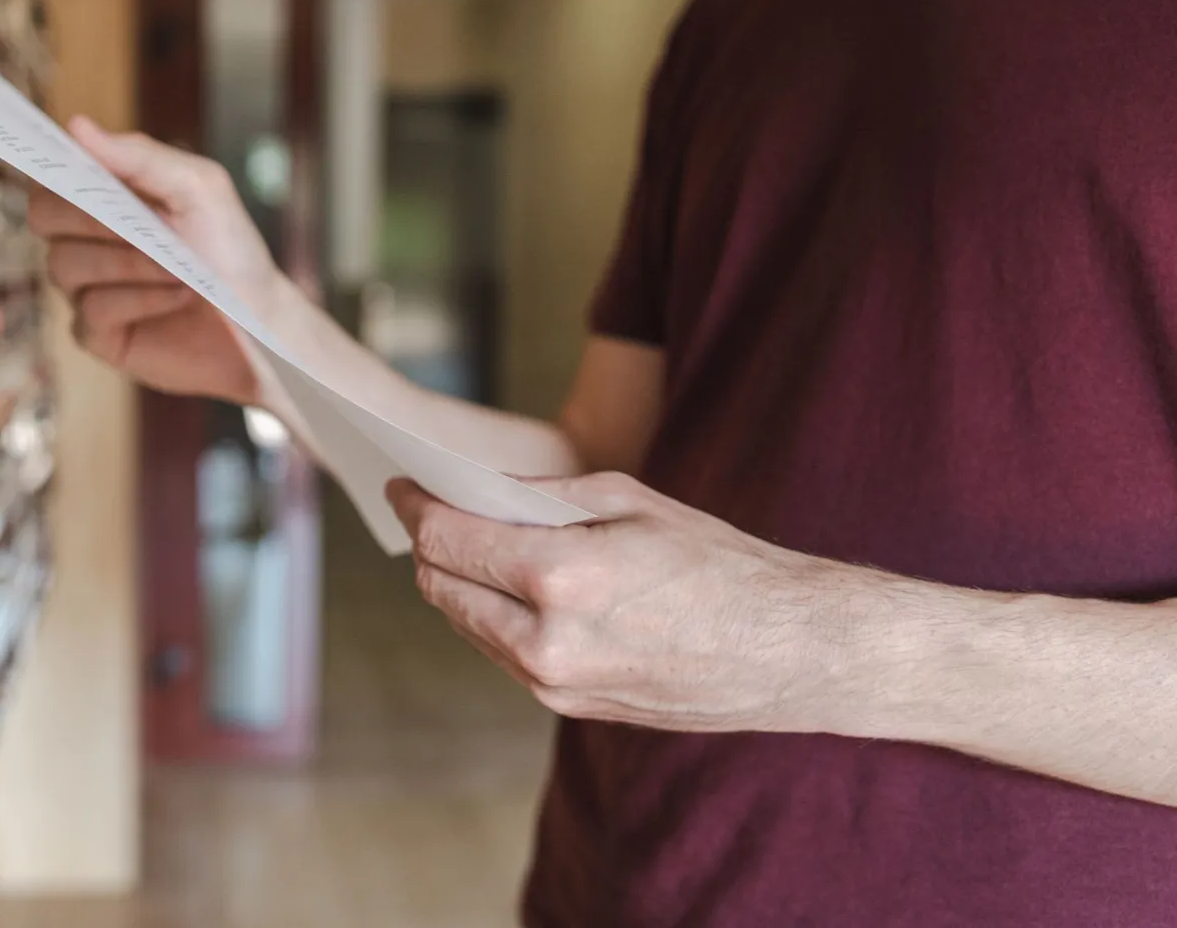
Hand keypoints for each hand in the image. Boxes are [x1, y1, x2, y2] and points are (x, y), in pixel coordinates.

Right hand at [30, 116, 289, 404]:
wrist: (260, 320)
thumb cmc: (230, 250)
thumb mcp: (199, 188)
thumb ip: (141, 157)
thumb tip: (77, 127)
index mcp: (105, 200)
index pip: (50, 179)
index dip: (53, 173)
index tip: (74, 171)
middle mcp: (87, 242)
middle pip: (45, 218)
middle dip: (92, 218)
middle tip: (140, 225)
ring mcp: (88, 289)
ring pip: (65, 265)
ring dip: (128, 262)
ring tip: (179, 269)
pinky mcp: (99, 335)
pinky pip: (91, 312)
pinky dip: (138, 299)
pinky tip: (177, 296)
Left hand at [386, 472, 912, 735]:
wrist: (791, 652)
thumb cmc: (720, 563)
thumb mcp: (631, 500)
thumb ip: (542, 498)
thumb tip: (477, 493)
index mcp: (561, 578)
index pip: (449, 540)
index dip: (416, 507)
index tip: (403, 486)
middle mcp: (546, 642)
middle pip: (443, 587)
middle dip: (429, 544)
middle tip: (428, 509)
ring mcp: (555, 684)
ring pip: (467, 626)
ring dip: (458, 583)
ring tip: (465, 544)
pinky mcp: (570, 707)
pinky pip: (503, 655)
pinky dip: (493, 617)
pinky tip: (507, 588)